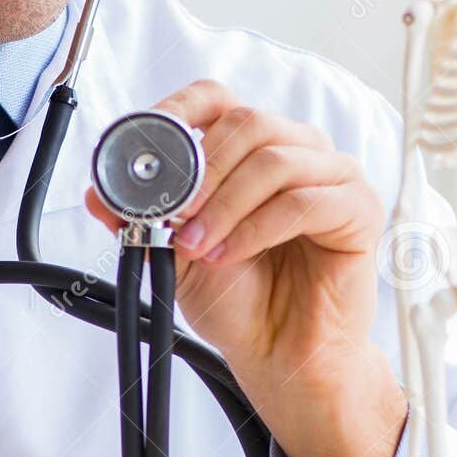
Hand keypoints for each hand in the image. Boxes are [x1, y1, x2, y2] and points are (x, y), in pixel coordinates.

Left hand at [85, 80, 404, 456]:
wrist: (279, 357)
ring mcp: (334, 177)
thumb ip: (139, 219)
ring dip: (225, 205)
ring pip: (275, 161)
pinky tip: (230, 255)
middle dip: (201, 169)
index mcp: (253, 149)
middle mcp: (297, 151)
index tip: (146, 141)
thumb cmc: (238, 300)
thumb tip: (97, 193)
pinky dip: (256, 229)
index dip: (180, 109)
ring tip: (197, 246)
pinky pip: (304, 203)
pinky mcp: (359, 211)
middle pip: (248, 123)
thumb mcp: (172, 254)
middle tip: (176, 214)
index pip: (219, 99)